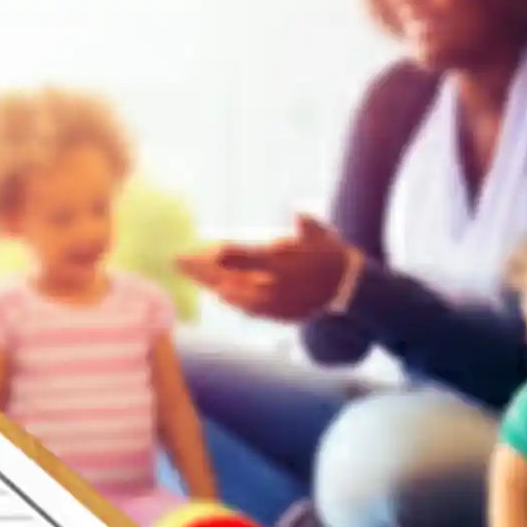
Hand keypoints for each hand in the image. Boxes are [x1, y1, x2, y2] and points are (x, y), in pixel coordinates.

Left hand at [177, 215, 353, 321]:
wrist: (348, 289)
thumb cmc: (330, 254)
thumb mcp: (321, 234)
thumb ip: (306, 224)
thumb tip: (298, 212)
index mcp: (283, 260)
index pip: (249, 257)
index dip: (227, 255)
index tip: (209, 250)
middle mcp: (274, 284)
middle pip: (231, 277)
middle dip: (201, 270)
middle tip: (178, 261)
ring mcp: (274, 302)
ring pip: (233, 295)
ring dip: (210, 284)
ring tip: (191, 276)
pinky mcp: (277, 314)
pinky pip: (248, 309)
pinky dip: (232, 301)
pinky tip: (217, 294)